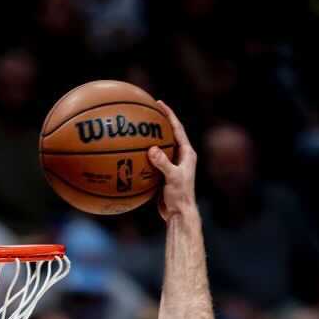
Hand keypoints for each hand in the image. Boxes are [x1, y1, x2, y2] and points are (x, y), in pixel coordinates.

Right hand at [149, 101, 196, 221]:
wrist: (179, 214)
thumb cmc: (180, 196)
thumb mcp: (173, 178)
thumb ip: (163, 163)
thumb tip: (151, 149)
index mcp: (187, 154)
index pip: (178, 129)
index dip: (169, 115)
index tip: (159, 104)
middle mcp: (180, 157)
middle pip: (169, 135)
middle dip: (159, 123)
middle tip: (148, 112)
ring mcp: (172, 166)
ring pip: (160, 148)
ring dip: (150, 139)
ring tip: (138, 130)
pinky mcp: (163, 175)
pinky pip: (152, 162)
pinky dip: (143, 157)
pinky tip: (131, 155)